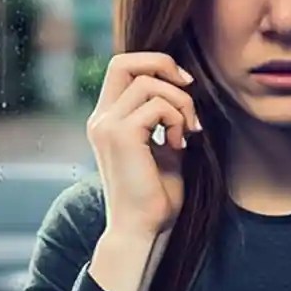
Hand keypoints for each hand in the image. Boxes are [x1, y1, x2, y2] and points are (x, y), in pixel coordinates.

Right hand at [85, 52, 202, 237]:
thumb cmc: (156, 196)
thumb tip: (185, 95)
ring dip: (180, 103)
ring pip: (149, 83)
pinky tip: (179, 143)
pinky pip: (157, 106)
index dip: (155, 65)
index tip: (184, 85)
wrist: (143, 228)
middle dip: (163, 65)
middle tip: (189, 87)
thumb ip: (166, 121)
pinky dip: (176, 119)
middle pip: (124, 62)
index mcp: (108, 120)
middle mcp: (101, 119)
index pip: (122, 68)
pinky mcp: (120, 136)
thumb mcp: (166, 150)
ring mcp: (107, 126)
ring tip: (187, 132)